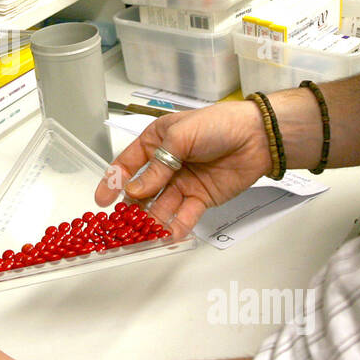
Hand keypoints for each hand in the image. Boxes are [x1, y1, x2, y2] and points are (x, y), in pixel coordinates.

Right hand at [95, 101, 271, 237]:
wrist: (257, 136)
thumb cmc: (217, 125)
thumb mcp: (180, 137)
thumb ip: (158, 166)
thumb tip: (134, 190)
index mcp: (156, 142)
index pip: (128, 164)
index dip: (113, 181)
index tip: (102, 200)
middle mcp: (166, 164)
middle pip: (142, 189)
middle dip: (131, 206)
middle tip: (120, 223)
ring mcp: (183, 183)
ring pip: (161, 205)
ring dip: (151, 219)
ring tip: (142, 234)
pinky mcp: (200, 198)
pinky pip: (185, 215)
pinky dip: (176, 225)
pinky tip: (168, 235)